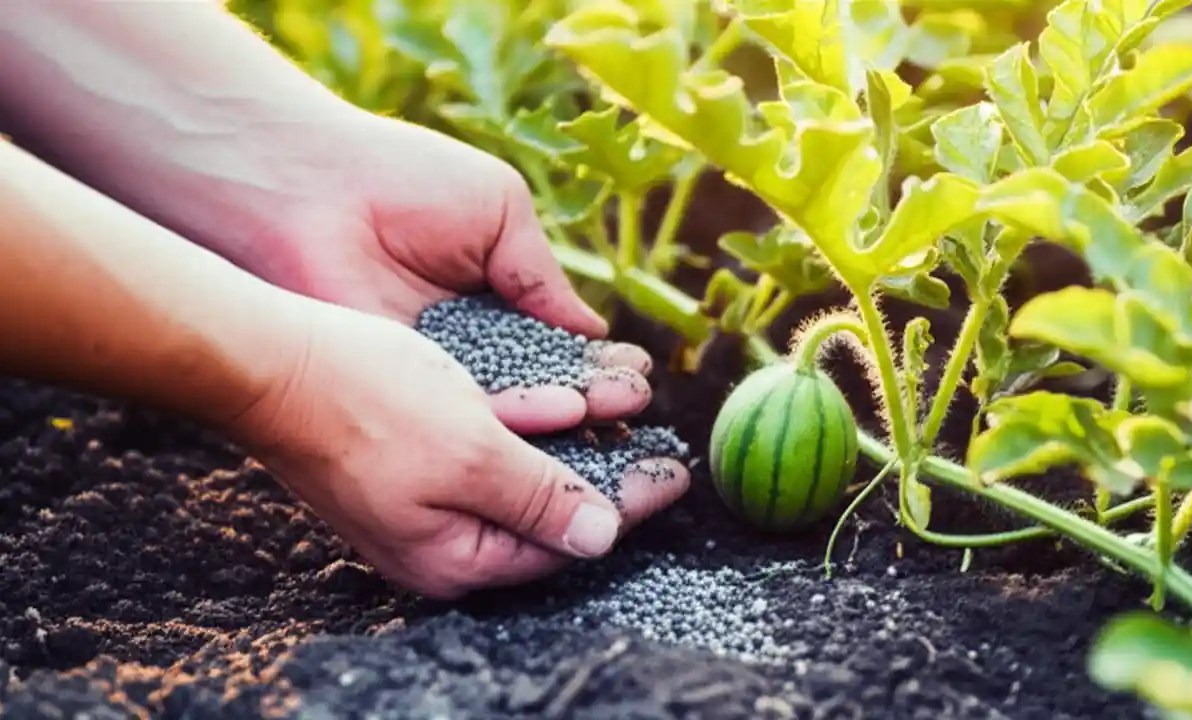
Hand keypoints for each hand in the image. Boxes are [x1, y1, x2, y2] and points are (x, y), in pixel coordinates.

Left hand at [210, 110, 652, 433]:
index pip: (558, 348)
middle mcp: (470, 344)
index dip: (598, 366)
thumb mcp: (498, 213)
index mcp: (494, 299)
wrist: (316, 188)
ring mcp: (438, 372)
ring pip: (512, 413)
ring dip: (567, 422)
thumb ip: (543, 279)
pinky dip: (515, 421)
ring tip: (615, 427)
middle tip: (637, 415)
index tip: (637, 378)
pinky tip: (562, 422)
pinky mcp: (406, 390)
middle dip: (594, 404)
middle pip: (542, 390)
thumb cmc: (405, 181)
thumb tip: (593, 334)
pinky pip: (469, 416)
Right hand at [231, 303, 689, 599]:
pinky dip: (530, 428)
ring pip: (520, 478)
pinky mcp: (411, 462)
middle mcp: (439, 541)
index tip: (673, 473)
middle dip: (607, 475)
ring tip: (624, 415)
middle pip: (545, 515)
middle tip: (662, 447)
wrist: (272, 361)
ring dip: (575, 444)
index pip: (563, 541)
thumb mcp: (471, 453)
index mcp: (454, 558)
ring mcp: (422, 503)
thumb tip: (601, 539)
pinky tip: (564, 400)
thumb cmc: (365, 405)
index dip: (626, 505)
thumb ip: (539, 498)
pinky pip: (488, 453)